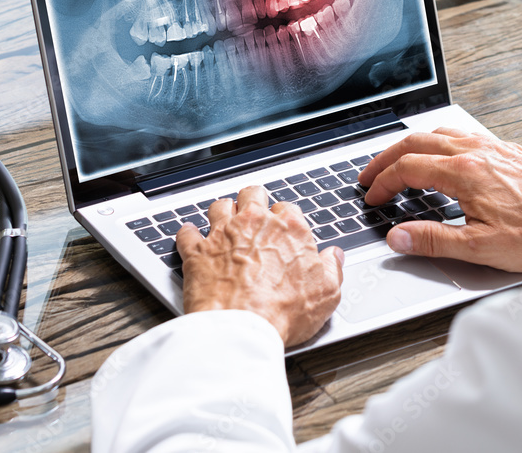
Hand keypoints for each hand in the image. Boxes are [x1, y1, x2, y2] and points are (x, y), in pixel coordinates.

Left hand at [176, 186, 344, 346]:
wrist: (240, 327)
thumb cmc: (282, 312)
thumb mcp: (326, 294)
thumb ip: (332, 269)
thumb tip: (334, 257)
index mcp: (288, 229)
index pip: (288, 208)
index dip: (286, 218)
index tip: (284, 228)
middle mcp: (254, 223)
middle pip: (252, 194)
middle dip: (253, 201)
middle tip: (254, 212)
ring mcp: (222, 234)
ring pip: (219, 205)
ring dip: (222, 211)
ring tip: (224, 220)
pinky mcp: (197, 251)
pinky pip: (187, 233)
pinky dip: (188, 234)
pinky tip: (191, 237)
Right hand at [357, 128, 521, 271]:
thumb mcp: (480, 247)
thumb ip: (433, 240)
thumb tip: (398, 236)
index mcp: (464, 173)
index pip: (407, 168)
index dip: (383, 183)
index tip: (373, 197)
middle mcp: (475, 152)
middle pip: (415, 142)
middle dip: (386, 158)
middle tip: (370, 175)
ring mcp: (491, 147)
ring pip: (437, 133)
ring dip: (409, 146)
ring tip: (396, 162)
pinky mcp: (505, 150)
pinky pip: (460, 134)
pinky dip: (436, 141)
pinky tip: (439, 155)